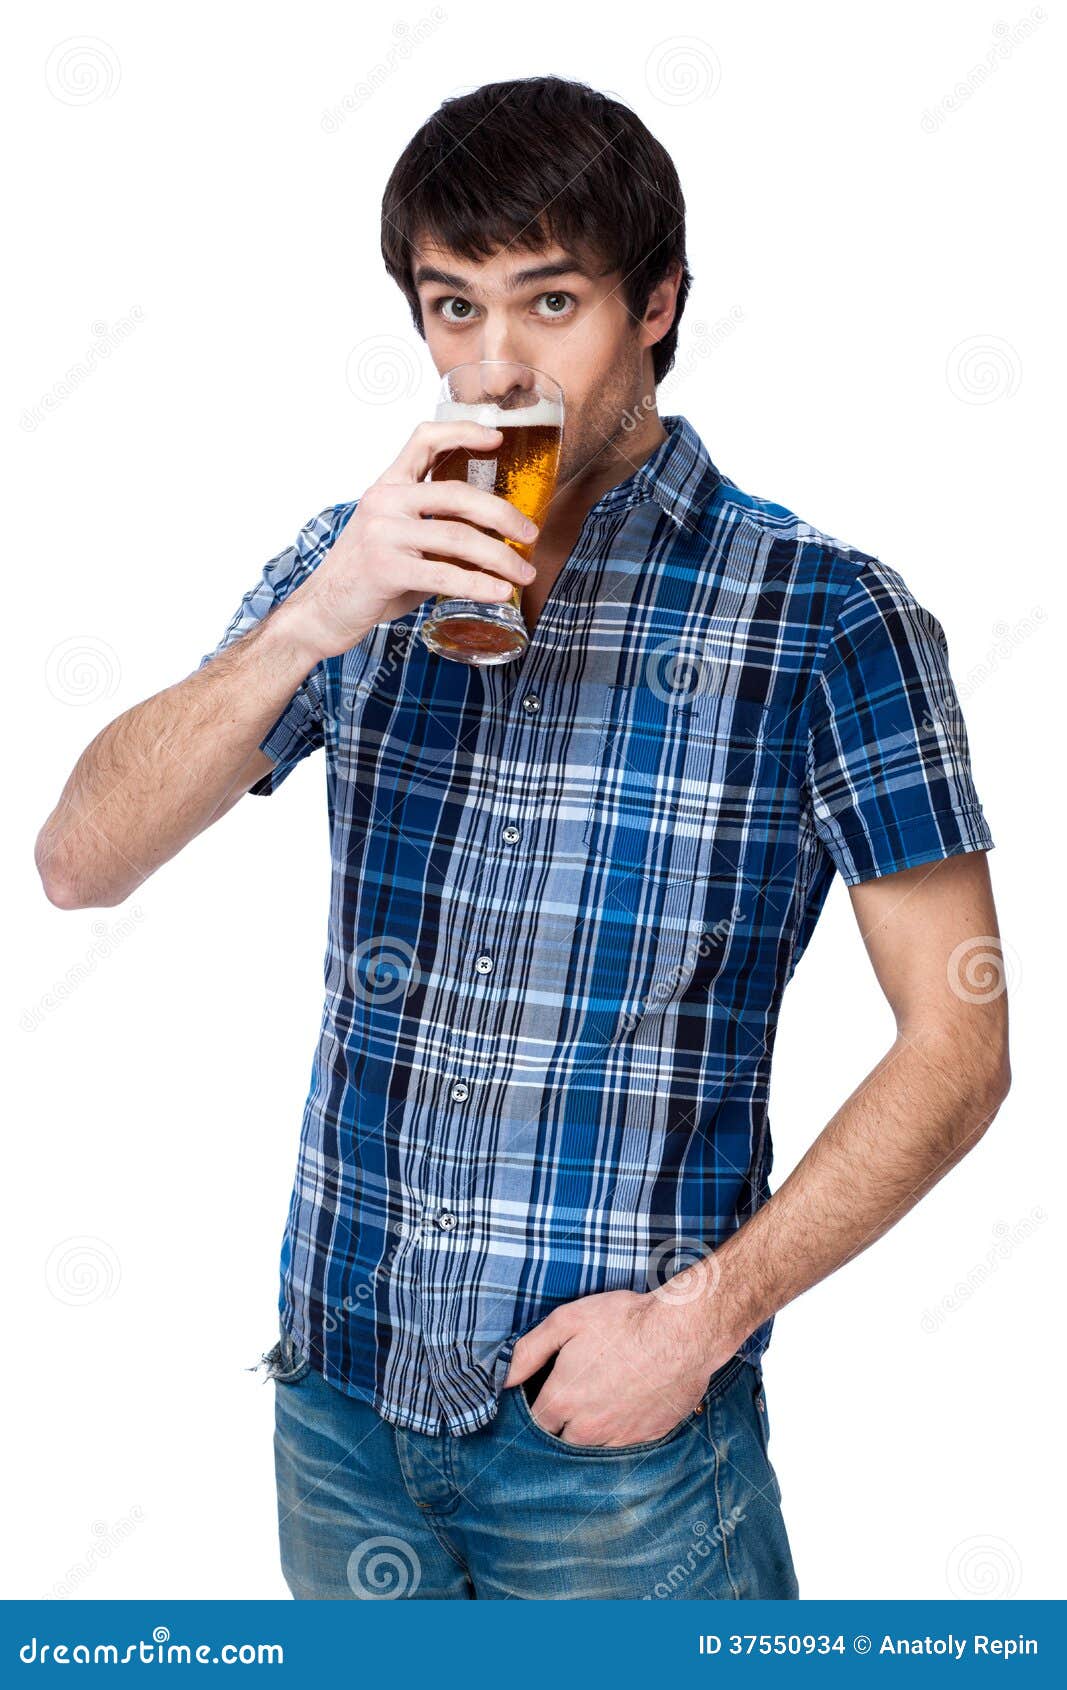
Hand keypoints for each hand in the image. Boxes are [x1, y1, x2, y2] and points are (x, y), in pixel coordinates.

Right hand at [274, 420, 539, 664]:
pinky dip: (479, 585)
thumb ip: (435, 529)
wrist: (322, 611)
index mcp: (388, 486)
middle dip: (503, 514)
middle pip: (457, 493)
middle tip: (531, 532)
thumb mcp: (399, 539)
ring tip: (524, 573)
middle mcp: (384, 501)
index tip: (498, 439)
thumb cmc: (368, 577)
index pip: (424, 439)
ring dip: (501, 557)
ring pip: (458, 536)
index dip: (463, 431)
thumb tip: (494, 537)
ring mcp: (383, 533)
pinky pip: (444, 574)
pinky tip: (500, 592)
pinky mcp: (385, 568)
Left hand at [503, 1288, 725, 1446]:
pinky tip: (624, 1405)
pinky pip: (622, 1445)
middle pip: (560, 1439)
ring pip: (591, 1447)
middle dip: (560, 1422)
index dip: (537, 1406)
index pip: (534, 1422)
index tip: (544, 1392)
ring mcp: (618, 1438)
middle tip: (572, 1395)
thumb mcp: (567, 1321)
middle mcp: (587, 1429)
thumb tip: (504, 1379)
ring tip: (599, 1399)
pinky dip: (618, 1431)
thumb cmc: (624, 1321)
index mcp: (563, 1401)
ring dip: (589, 1430)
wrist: (683, 1333)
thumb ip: (529, 1352)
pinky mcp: (646, 1439)